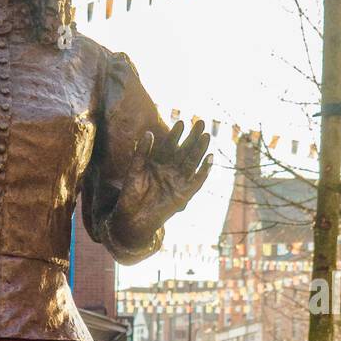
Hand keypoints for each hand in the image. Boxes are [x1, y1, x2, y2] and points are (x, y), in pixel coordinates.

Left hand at [109, 120, 212, 246]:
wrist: (132, 218)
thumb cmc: (130, 195)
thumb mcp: (134, 170)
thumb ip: (141, 153)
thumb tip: (148, 132)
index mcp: (158, 164)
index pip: (170, 145)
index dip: (176, 134)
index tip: (181, 122)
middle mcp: (170, 171)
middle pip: (184, 150)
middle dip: (192, 137)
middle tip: (201, 122)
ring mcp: (178, 182)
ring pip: (192, 162)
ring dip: (200, 149)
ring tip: (206, 136)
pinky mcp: (184, 194)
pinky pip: (197, 181)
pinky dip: (204, 170)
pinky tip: (210, 158)